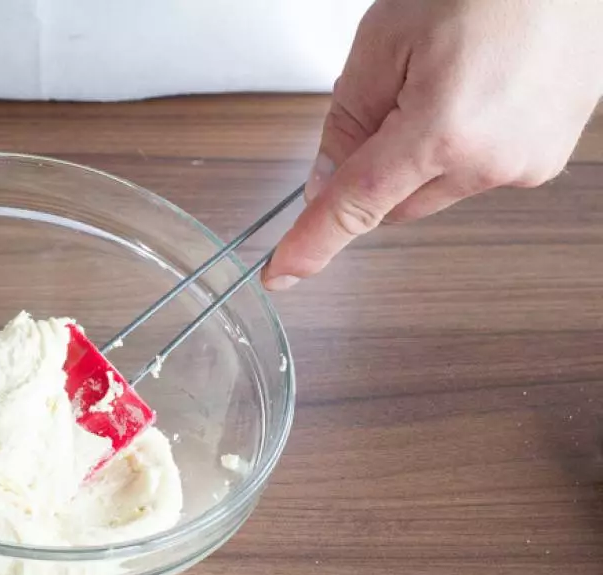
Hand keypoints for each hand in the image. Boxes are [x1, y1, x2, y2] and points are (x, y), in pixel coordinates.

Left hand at [263, 0, 602, 289]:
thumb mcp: (383, 44)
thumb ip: (346, 122)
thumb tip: (324, 183)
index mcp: (444, 131)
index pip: (358, 205)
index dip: (314, 242)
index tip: (283, 273)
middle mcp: (492, 159)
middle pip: (394, 204)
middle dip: (374, 171)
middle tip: (389, 101)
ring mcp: (527, 163)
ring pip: (435, 191)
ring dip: (420, 157)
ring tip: (447, 83)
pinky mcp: (548, 158)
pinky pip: (477, 172)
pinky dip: (460, 147)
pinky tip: (475, 95)